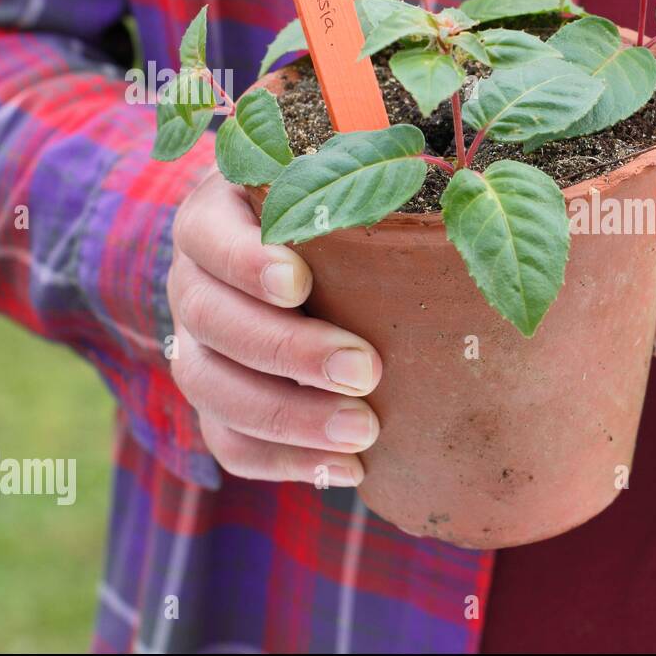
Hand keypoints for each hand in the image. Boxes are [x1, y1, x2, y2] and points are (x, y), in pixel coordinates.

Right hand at [167, 171, 382, 484]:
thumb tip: (462, 215)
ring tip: (364, 432)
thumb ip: (380, 199)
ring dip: (291, 418)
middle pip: (211, 319)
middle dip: (289, 351)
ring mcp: (197, 346)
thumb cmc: (351, 218)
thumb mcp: (353, 187)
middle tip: (364, 370)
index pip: (209, 236)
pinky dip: (285, 462)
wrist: (325, 272)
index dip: (245, 261)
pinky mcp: (217, 404)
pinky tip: (347, 468)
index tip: (300, 283)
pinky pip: (228, 442)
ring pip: (212, 388)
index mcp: (218, 216)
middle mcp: (193, 281)